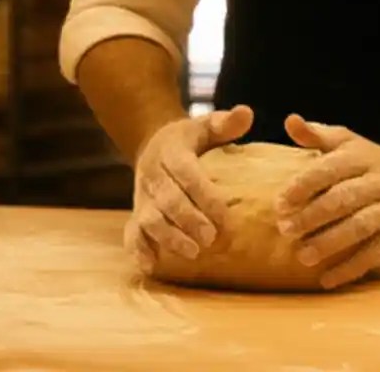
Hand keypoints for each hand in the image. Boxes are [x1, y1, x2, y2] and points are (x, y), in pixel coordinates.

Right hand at [123, 106, 253, 270]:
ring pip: (149, 217)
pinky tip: (149, 266)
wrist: (151, 145)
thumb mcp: (204, 126)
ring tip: (192, 253)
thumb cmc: (188, 140)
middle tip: (211, 238)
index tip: (225, 216)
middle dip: (188, 219)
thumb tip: (247, 113)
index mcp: (170, 152)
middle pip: (167, 199)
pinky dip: (138, 249)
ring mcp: (142, 197)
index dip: (204, 195)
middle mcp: (152, 175)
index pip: (186, 173)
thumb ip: (224, 123)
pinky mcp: (136, 213)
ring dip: (168, 236)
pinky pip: (132, 232)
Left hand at [275, 115, 379, 288]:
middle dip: (312, 216)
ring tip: (302, 257)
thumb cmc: (373, 161)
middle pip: (343, 199)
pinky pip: (378, 252)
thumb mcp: (347, 143)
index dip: (303, 186)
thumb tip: (290, 120)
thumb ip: (317, 135)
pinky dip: (353, 267)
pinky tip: (328, 280)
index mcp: (360, 158)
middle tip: (285, 230)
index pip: (328, 170)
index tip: (279, 203)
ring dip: (330, 243)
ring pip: (361, 226)